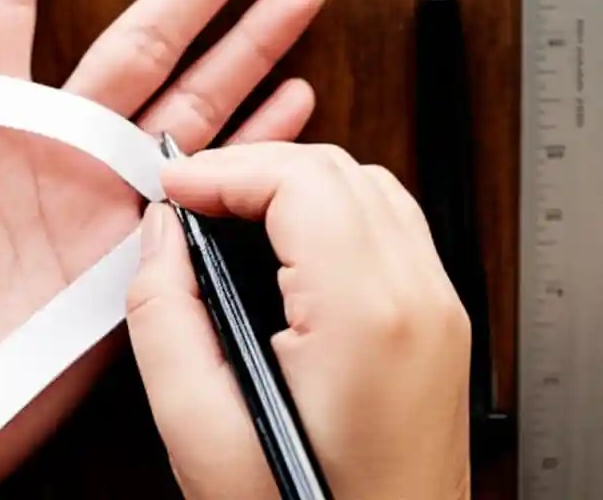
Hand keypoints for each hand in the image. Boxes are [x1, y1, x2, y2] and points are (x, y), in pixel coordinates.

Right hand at [127, 144, 471, 499]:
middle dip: (255, 169)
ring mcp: (440, 312)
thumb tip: (162, 238)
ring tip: (228, 212)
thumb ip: (165, 319)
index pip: (302, 181)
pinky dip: (329, 214)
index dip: (227, 169)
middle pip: (340, 171)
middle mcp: (420, 302)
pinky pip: (389, 229)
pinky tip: (280, 245)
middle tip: (191, 197)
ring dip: (293, 185)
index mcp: (366, 319)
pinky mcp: (440, 326)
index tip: (175, 188)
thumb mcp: (202, 435)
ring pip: (370, 189)